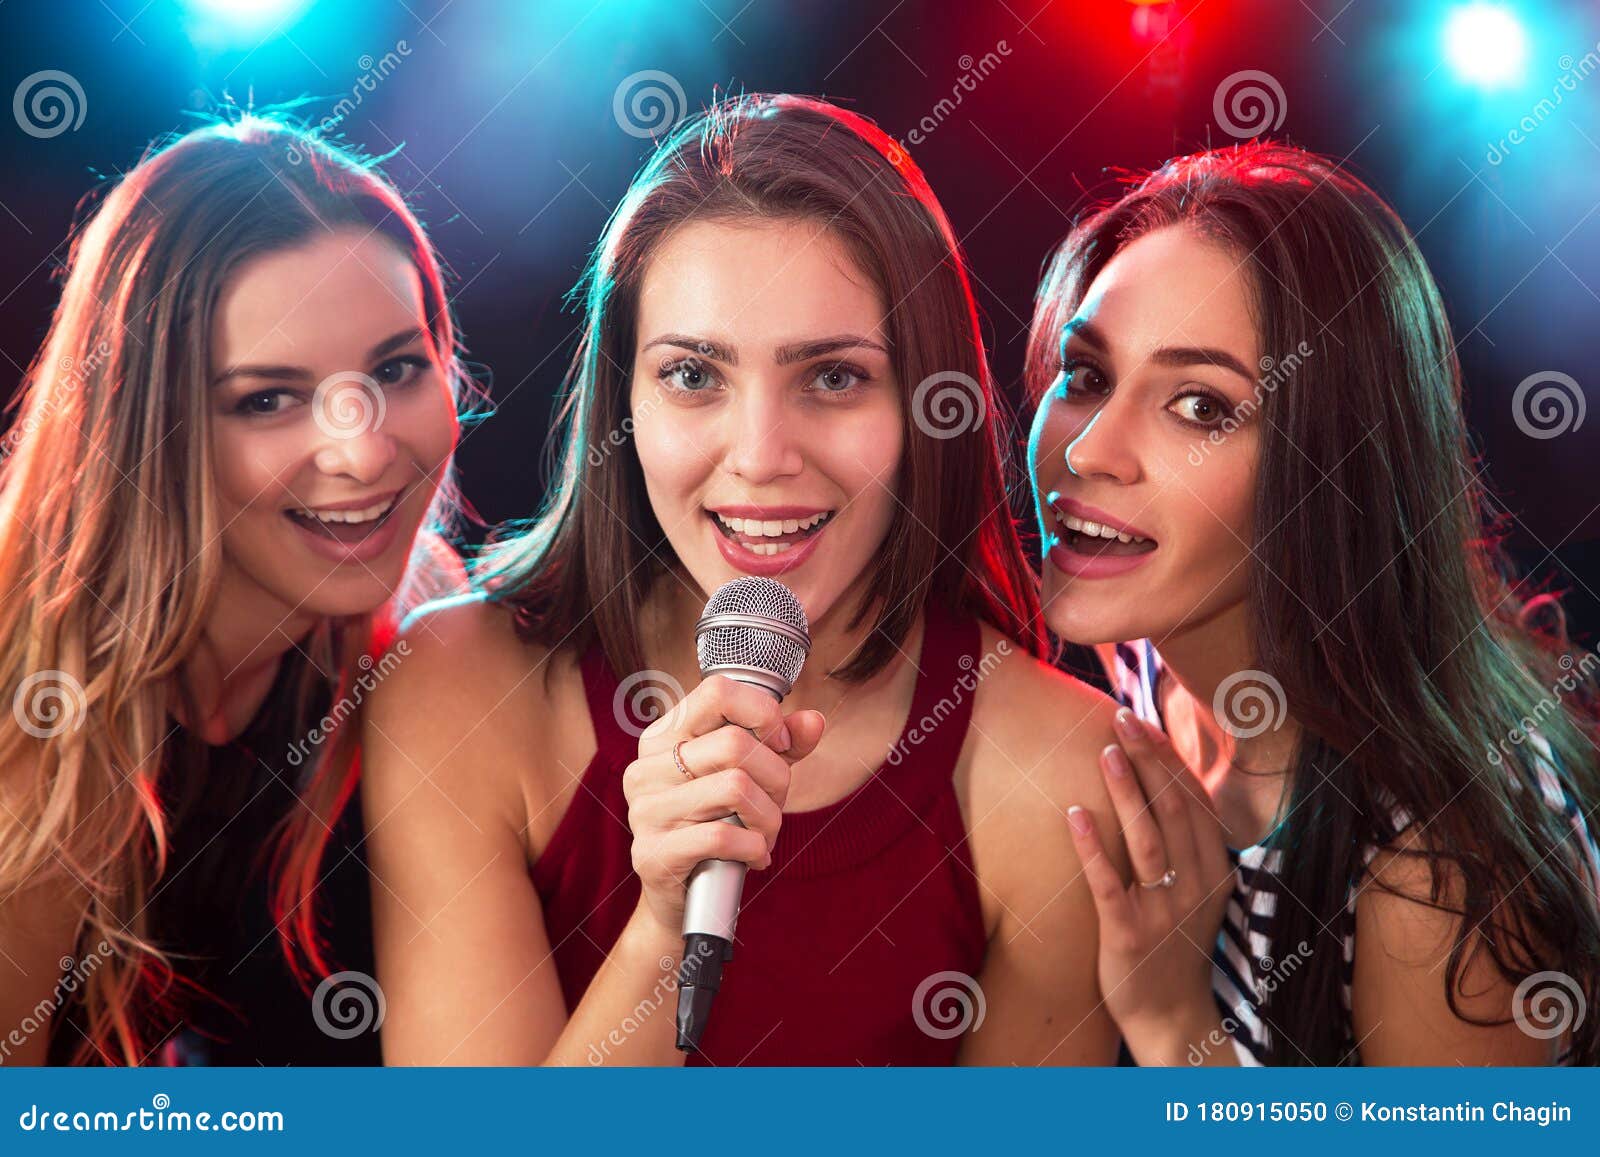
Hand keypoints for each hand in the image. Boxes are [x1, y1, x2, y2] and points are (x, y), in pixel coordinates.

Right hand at [623, 674, 825, 934]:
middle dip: (776, 778)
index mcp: (664, 737)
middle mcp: (646, 768)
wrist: (681, 897)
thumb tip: (813, 721)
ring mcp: (645, 810)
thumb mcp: (753, 775)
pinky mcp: (653, 854)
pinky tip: (753, 854)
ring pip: (735, 789)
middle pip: (735, 745)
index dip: (762, 713)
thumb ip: (783, 745)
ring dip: (768, 817)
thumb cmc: (715, 823)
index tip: (779, 744)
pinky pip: (723, 836)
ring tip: (764, 832)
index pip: (717, 692)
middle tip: (776, 802)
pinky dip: (754, 846)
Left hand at [1067, 708, 1232, 1048]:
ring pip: (1147, 839)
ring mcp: (1164, 910)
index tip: (1145, 719)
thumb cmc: (1175, 946)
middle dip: (1148, 759)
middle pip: (1174, 809)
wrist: (1172, 1017)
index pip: (1195, 801)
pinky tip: (1074, 814)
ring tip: (1105, 751)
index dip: (1169, 758)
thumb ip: (1185, 845)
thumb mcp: (1195, 892)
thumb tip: (1161, 783)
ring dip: (1127, 791)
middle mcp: (1195, 885)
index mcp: (1213, 870)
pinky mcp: (1129, 933)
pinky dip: (1092, 846)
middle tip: (1121, 718)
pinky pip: (1108, 883)